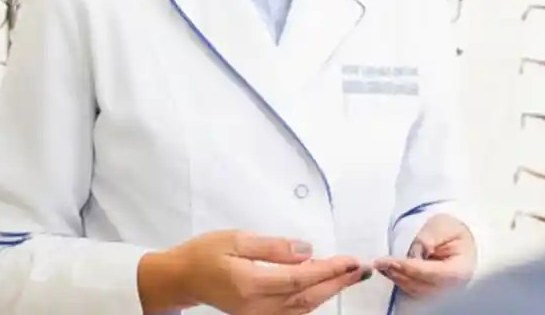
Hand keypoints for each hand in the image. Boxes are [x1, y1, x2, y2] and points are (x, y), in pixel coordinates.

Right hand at [139, 229, 367, 313]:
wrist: (182, 278)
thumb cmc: (205, 254)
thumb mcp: (235, 239)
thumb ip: (272, 247)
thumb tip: (306, 250)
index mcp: (250, 284)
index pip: (300, 279)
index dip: (329, 270)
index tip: (351, 260)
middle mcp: (257, 307)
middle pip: (307, 298)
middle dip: (338, 283)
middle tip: (362, 269)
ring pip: (303, 308)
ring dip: (329, 291)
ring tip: (350, 275)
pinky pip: (293, 313)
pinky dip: (312, 300)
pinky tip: (325, 286)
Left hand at [375, 214, 475, 299]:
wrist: (457, 239)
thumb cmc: (451, 232)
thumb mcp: (442, 226)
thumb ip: (428, 239)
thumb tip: (414, 254)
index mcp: (460, 270)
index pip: (433, 273)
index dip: (410, 268)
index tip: (391, 261)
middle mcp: (452, 286)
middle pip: (422, 285)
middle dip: (399, 274)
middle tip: (380, 263)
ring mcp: (441, 291)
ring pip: (415, 290)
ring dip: (396, 278)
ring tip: (380, 264)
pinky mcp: (429, 291)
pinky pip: (412, 290)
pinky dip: (398, 280)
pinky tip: (387, 269)